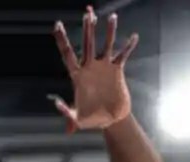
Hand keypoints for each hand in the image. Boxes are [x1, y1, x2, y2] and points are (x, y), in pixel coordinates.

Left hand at [51, 6, 138, 132]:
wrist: (111, 120)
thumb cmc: (91, 120)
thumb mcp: (77, 119)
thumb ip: (66, 112)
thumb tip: (56, 103)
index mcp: (77, 76)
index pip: (68, 54)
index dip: (62, 40)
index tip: (57, 25)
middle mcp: (90, 68)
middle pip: (87, 44)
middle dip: (87, 29)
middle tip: (87, 13)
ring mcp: (103, 67)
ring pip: (106, 45)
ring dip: (109, 31)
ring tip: (111, 16)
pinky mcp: (117, 70)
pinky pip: (123, 55)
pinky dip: (128, 46)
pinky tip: (134, 37)